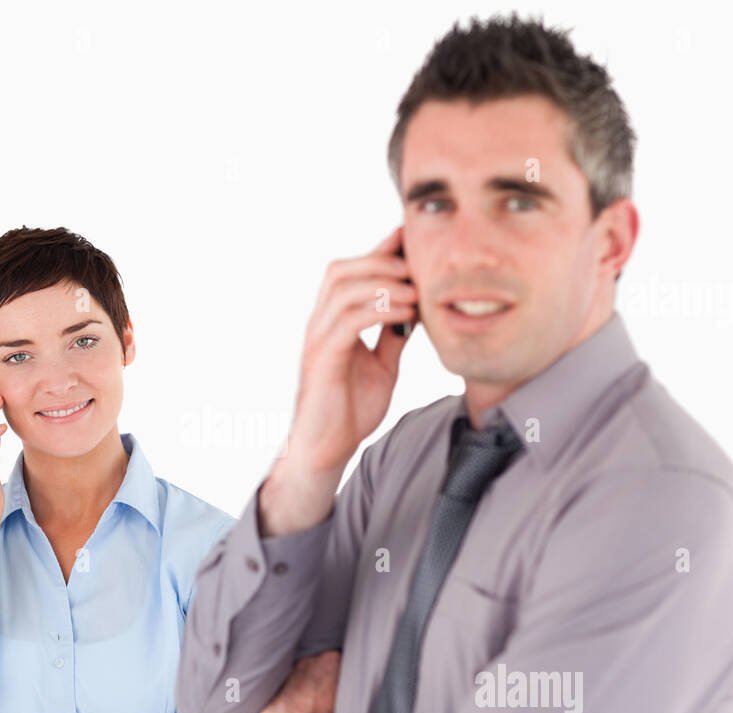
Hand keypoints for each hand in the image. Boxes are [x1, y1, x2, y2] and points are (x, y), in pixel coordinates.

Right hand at [259, 226, 414, 535]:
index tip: (411, 242)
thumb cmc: (349, 410)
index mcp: (332, 322)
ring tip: (415, 292)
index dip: (379, 251)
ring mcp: (317, 340)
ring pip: (342, 289)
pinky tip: (405, 314)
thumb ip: (392, 337)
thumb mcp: (382, 366)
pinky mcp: (323, 359)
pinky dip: (378, 310)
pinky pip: (348, 321)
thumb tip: (416, 310)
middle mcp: (319, 324)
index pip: (350, 271)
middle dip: (380, 260)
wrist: (327, 449)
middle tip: (416, 269)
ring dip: (382, 283)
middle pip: (340, 269)